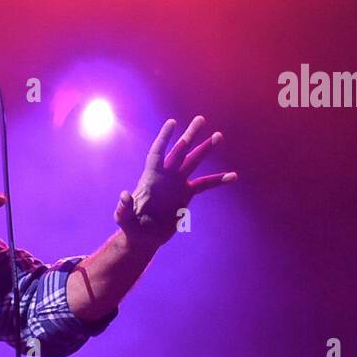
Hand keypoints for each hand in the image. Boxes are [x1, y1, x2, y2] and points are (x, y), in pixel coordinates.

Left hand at [116, 116, 236, 248]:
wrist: (144, 237)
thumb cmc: (131, 226)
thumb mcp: (124, 218)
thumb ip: (123, 208)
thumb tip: (124, 195)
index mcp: (150, 178)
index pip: (157, 153)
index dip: (164, 139)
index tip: (172, 123)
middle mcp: (165, 177)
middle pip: (179, 151)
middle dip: (189, 136)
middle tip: (200, 119)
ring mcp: (177, 184)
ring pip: (193, 162)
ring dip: (205, 149)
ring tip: (218, 136)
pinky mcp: (186, 195)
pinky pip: (204, 185)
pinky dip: (218, 180)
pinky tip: (233, 176)